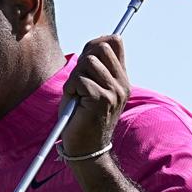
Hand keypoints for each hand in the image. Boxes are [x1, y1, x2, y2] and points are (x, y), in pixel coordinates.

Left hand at [59, 33, 129, 160]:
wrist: (86, 150)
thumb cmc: (82, 119)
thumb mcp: (89, 88)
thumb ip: (92, 69)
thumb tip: (90, 47)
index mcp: (121, 79)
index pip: (115, 42)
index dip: (96, 43)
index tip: (85, 59)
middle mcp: (121, 84)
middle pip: (101, 47)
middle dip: (82, 60)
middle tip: (78, 82)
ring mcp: (114, 91)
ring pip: (88, 62)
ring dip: (74, 78)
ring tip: (76, 96)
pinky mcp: (102, 99)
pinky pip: (79, 80)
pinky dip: (70, 90)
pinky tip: (74, 104)